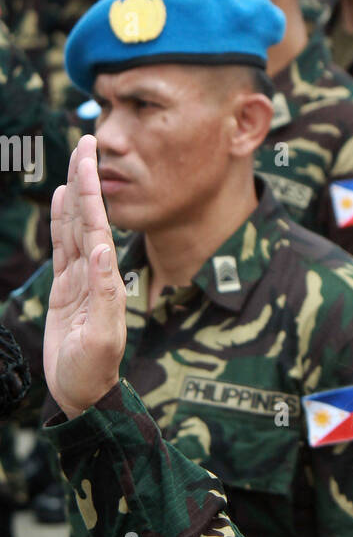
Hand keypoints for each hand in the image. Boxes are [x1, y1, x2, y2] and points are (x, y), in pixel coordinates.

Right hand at [45, 137, 126, 419]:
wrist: (84, 396)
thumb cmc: (92, 373)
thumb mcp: (100, 339)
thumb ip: (104, 295)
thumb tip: (103, 249)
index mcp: (105, 279)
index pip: (98, 225)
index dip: (94, 190)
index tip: (91, 157)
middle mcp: (95, 273)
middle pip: (88, 216)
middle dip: (87, 178)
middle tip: (87, 140)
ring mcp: (80, 279)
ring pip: (75, 226)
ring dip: (77, 194)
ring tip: (77, 162)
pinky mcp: (66, 290)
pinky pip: (63, 247)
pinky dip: (63, 222)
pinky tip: (63, 201)